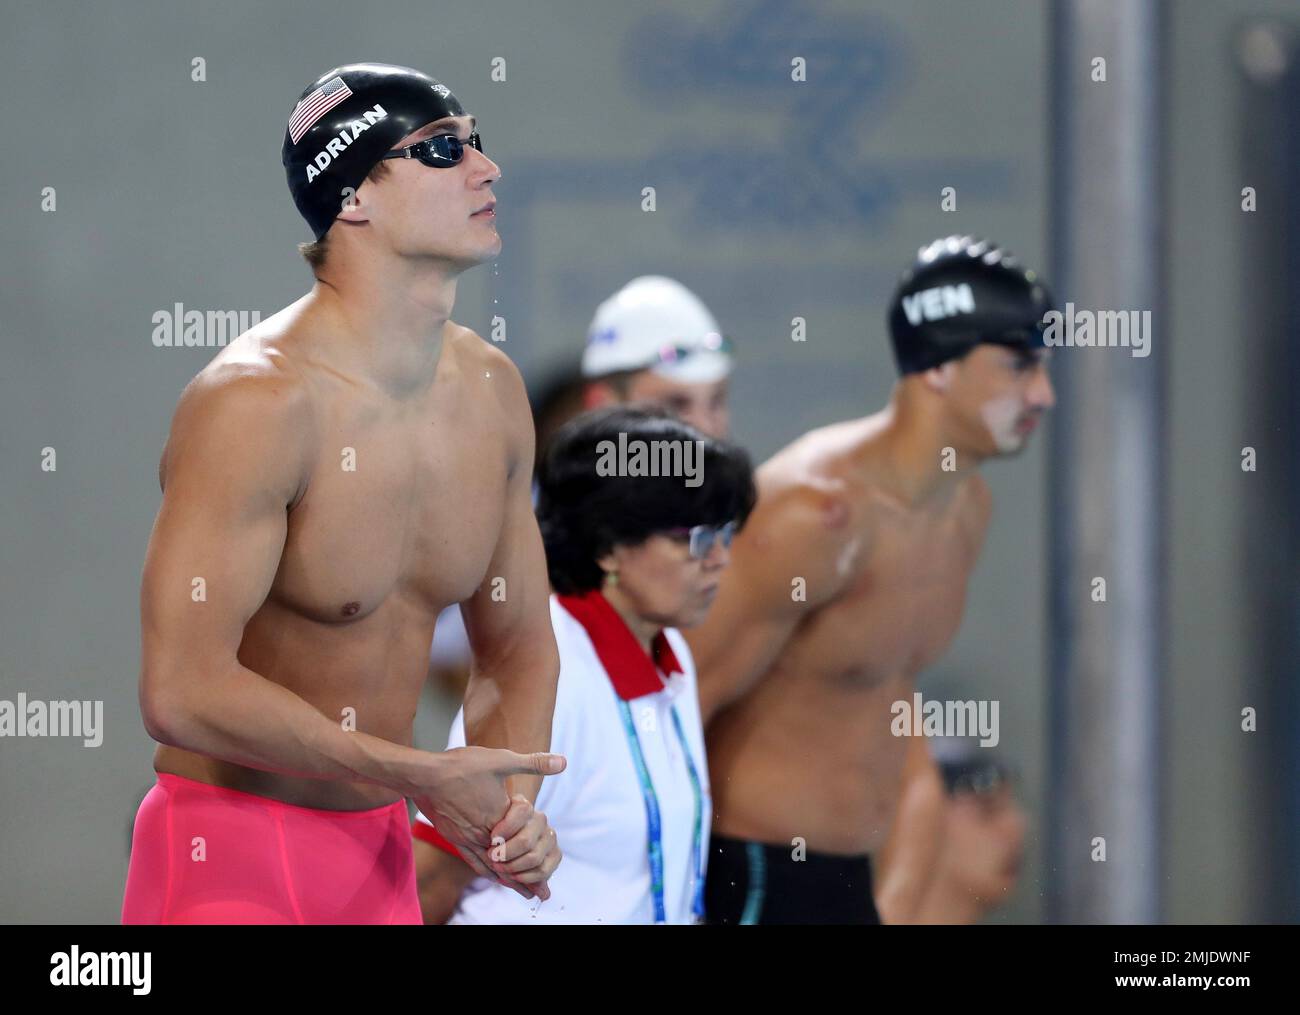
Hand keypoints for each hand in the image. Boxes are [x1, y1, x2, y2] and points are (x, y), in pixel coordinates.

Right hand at [412, 746, 564, 896]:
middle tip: (539, 894)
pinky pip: (471, 859)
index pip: (522, 846)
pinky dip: (485, 870)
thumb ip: (533, 763)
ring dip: (506, 878)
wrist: (425, 775)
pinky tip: (492, 876)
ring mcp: (466, 837)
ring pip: (490, 865)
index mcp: (499, 816)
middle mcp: (483, 832)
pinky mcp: (453, 837)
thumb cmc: (463, 765)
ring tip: (520, 891)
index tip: (545, 882)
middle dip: (525, 878)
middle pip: (508, 862)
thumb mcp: (501, 760)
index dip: (536, 864)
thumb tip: (563, 762)